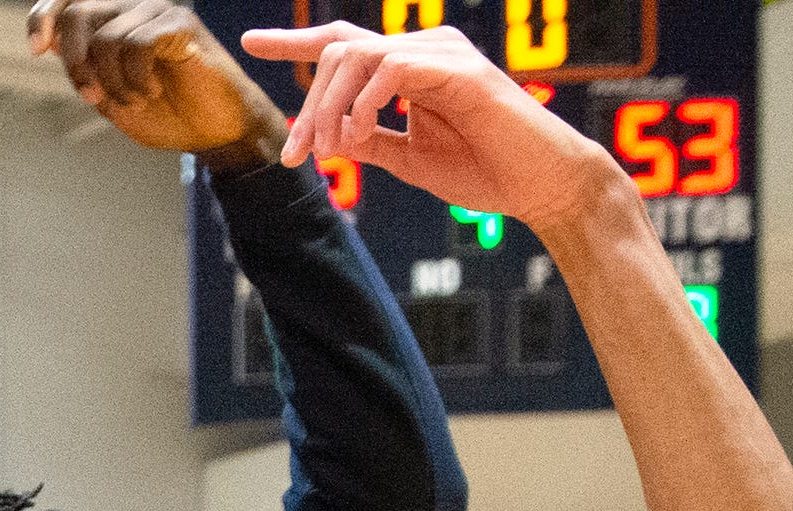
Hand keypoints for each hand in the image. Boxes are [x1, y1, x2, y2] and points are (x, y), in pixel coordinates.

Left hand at [31, 1, 285, 163]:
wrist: (211, 131)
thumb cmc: (163, 113)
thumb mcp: (108, 96)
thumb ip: (81, 68)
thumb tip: (48, 41)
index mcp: (111, 21)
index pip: (67, 0)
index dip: (42, 17)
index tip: (37, 50)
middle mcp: (132, 7)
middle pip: (78, 14)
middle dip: (74, 64)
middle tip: (91, 97)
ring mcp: (158, 11)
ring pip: (106, 37)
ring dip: (112, 82)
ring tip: (134, 101)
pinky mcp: (181, 23)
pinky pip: (137, 43)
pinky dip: (136, 78)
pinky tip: (150, 92)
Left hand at [245, 22, 622, 227]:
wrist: (540, 187)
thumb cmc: (484, 171)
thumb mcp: (407, 158)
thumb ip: (369, 141)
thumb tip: (328, 134)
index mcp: (411, 67)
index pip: (344, 45)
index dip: (296, 42)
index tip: (252, 42)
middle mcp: (425, 50)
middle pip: (338, 52)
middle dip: (307, 105)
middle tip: (298, 155)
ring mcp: (443, 54)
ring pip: (355, 57)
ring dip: (329, 108)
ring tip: (331, 150)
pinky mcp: (460, 70)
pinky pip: (389, 68)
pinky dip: (362, 103)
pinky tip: (359, 134)